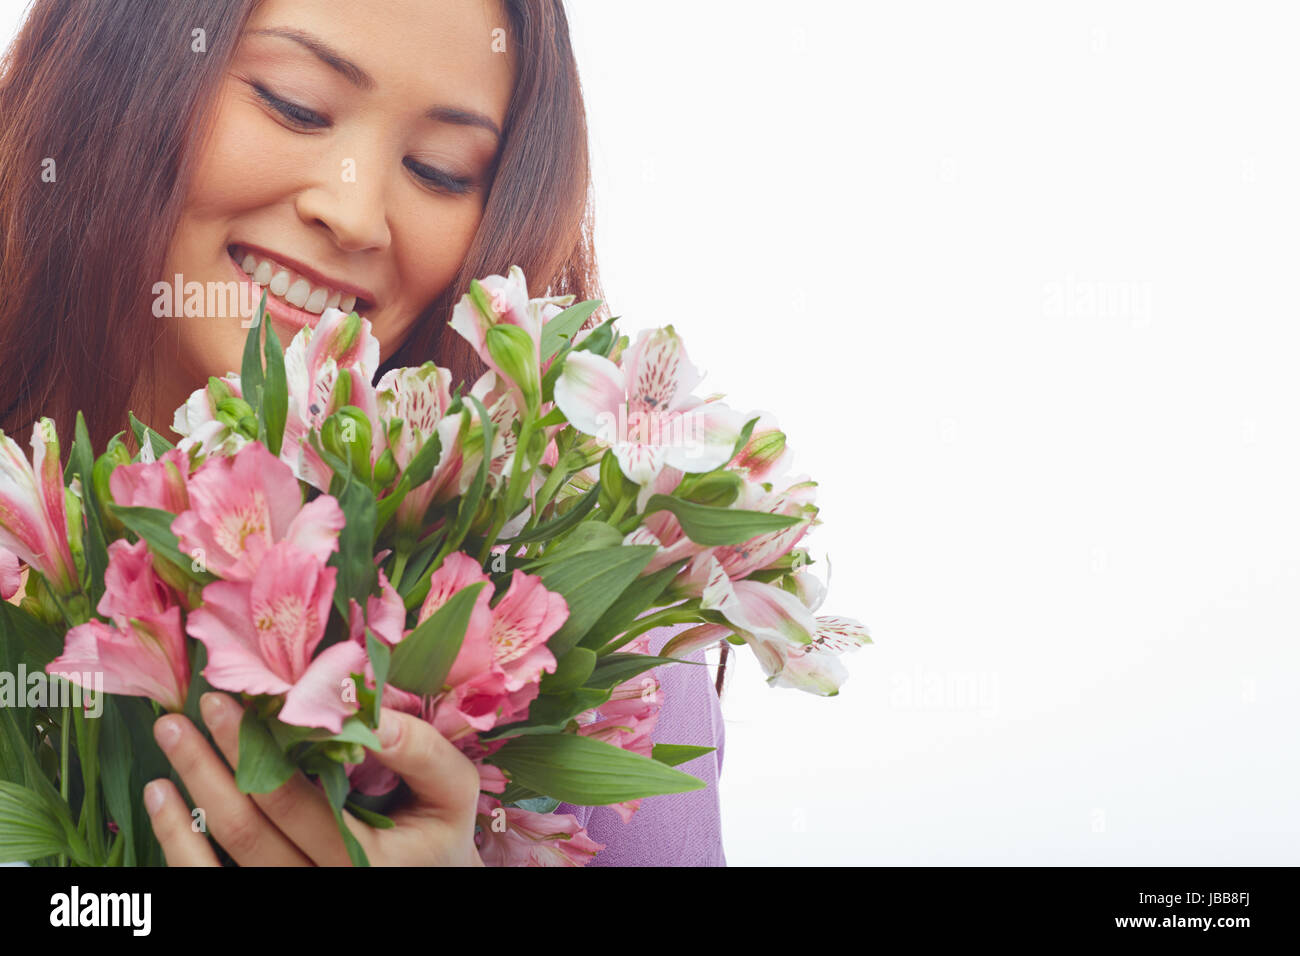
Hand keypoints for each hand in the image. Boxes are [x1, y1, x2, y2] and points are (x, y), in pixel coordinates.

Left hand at [144, 692, 484, 865]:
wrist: (436, 887)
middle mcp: (320, 889)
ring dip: (192, 791)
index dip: (263, 749)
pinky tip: (163, 800)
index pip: (301, 802)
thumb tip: (364, 709)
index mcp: (365, 864)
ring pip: (223, 856)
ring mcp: (290, 898)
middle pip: (251, 827)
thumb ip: (421, 752)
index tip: (240, 697)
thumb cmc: (442, 834)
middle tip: (199, 703)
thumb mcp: (454, 792)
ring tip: (170, 736)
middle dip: (217, 758)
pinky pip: (210, 883)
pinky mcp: (267, 901)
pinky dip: (178, 842)